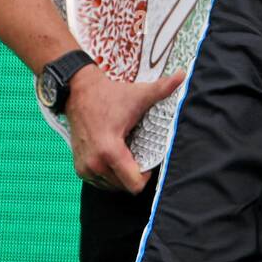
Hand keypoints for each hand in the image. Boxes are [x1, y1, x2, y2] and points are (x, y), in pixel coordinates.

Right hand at [64, 64, 185, 193]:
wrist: (80, 91)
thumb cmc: (110, 95)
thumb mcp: (138, 94)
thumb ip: (162, 88)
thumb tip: (183, 75)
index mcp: (110, 150)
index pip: (133, 184)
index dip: (146, 176)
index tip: (148, 163)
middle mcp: (95, 163)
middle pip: (124, 186)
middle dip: (134, 175)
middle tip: (138, 155)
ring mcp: (85, 168)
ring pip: (112, 186)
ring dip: (121, 176)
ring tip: (126, 154)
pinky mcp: (79, 168)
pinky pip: (100, 182)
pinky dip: (109, 174)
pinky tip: (114, 157)